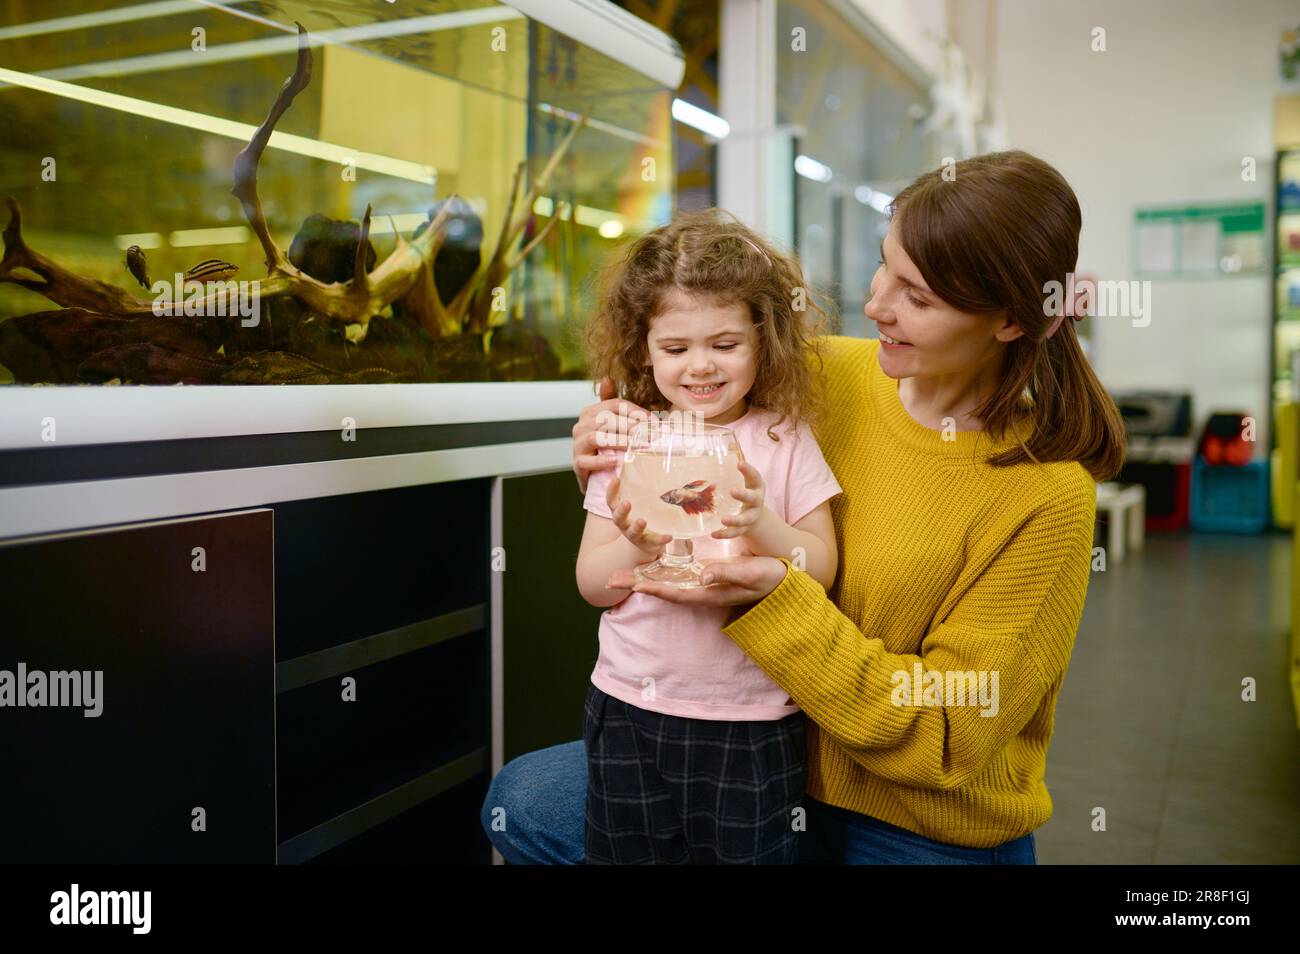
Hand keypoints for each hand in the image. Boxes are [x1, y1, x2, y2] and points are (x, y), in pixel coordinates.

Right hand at [572, 378, 649, 494]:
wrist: (595, 475)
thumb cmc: (606, 446)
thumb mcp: (610, 423)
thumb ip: (612, 403)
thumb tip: (606, 379)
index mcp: (590, 412)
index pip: (614, 405)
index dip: (635, 411)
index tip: (653, 421)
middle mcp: (581, 426)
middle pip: (606, 420)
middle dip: (630, 426)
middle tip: (649, 434)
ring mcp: (577, 445)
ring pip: (597, 437)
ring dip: (618, 441)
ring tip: (635, 446)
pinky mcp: (577, 464)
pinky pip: (588, 460)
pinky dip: (602, 461)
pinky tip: (615, 461)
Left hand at [605, 556, 787, 606]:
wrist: (784, 580)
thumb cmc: (770, 576)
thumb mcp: (750, 572)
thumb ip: (727, 574)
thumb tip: (701, 576)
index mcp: (711, 593)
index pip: (676, 592)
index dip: (653, 588)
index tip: (631, 584)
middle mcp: (703, 591)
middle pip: (664, 590)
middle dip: (637, 585)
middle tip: (609, 580)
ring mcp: (705, 586)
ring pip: (669, 584)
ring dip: (644, 580)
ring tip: (620, 575)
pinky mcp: (709, 577)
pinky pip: (679, 578)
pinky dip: (660, 574)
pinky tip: (649, 568)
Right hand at [607, 475, 670, 553]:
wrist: (645, 543)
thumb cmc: (640, 515)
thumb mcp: (637, 503)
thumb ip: (638, 489)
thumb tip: (645, 460)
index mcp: (620, 513)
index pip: (611, 501)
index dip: (611, 491)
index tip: (616, 478)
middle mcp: (624, 525)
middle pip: (618, 518)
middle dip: (622, 511)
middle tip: (627, 503)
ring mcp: (635, 536)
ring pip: (633, 533)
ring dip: (637, 526)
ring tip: (642, 520)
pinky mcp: (648, 544)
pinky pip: (654, 542)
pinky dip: (661, 540)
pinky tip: (669, 536)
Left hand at [712, 459, 765, 539]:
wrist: (756, 517)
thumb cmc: (747, 492)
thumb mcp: (746, 481)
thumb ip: (739, 468)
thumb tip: (726, 444)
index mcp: (757, 487)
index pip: (755, 477)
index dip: (749, 470)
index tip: (740, 463)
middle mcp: (756, 502)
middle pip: (753, 499)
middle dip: (743, 495)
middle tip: (733, 491)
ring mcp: (750, 517)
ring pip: (744, 521)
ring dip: (734, 520)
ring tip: (723, 519)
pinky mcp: (743, 529)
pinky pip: (734, 533)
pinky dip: (724, 534)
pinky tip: (713, 534)